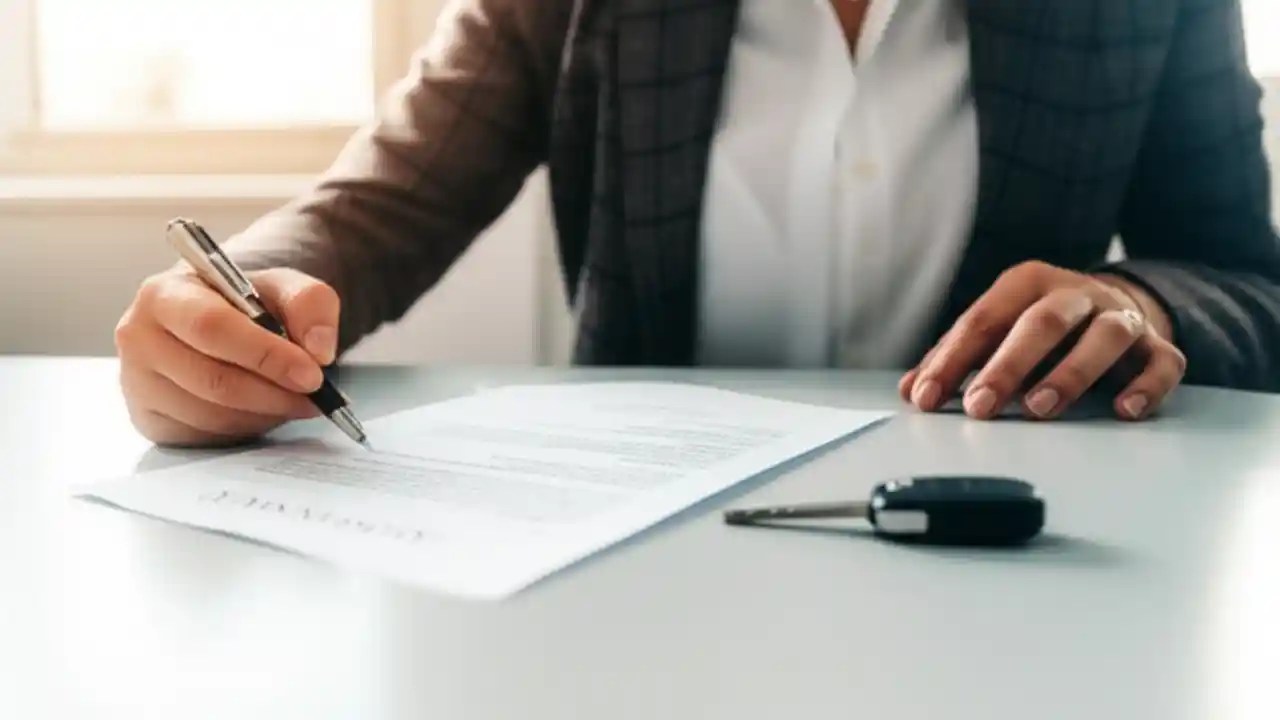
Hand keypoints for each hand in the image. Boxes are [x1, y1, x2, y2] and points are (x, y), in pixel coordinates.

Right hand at [115, 267, 340, 445]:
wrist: (214, 323)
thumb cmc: (243, 303)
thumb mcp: (282, 287)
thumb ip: (310, 303)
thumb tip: (319, 350)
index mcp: (164, 294)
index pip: (212, 327)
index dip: (266, 355)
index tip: (312, 374)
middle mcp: (139, 339)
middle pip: (213, 380)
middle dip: (274, 393)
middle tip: (316, 396)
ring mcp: (138, 384)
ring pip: (213, 415)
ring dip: (265, 413)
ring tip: (293, 398)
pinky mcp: (149, 421)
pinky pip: (206, 435)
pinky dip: (245, 427)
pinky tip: (262, 408)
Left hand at [899, 261, 1185, 421]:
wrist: (1115, 305)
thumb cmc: (1041, 326)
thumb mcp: (997, 331)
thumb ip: (954, 359)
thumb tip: (910, 390)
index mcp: (1027, 284)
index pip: (983, 320)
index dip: (951, 360)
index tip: (926, 397)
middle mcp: (1075, 294)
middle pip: (1042, 322)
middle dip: (1007, 366)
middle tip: (980, 406)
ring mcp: (1120, 316)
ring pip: (1103, 337)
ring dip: (1071, 373)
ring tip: (1040, 409)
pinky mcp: (1156, 345)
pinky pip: (1161, 362)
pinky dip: (1146, 386)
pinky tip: (1123, 411)